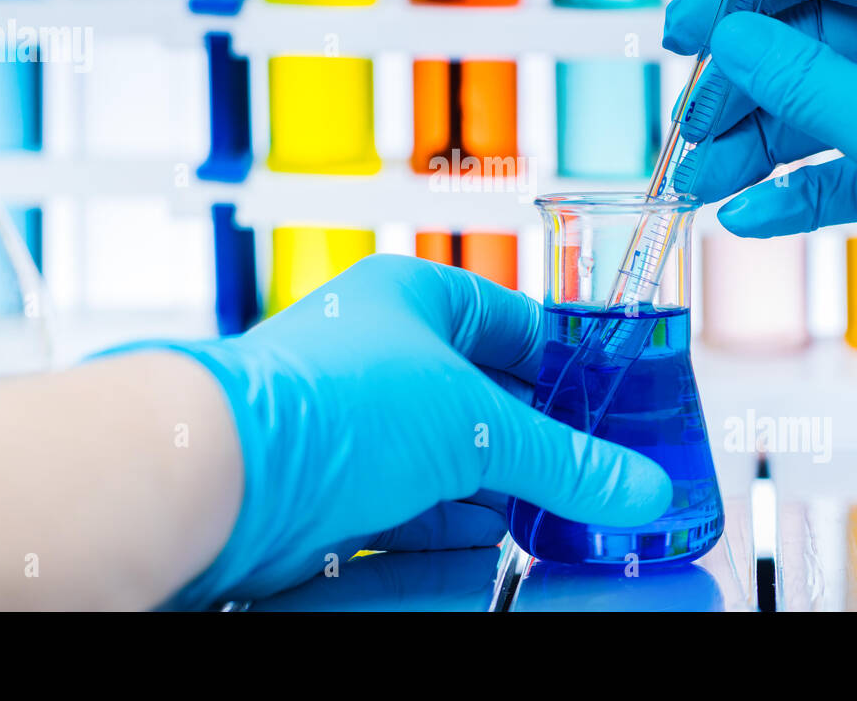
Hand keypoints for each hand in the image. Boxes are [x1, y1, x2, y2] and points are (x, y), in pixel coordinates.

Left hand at [127, 255, 671, 606]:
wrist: (220, 476)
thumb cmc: (329, 401)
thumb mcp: (475, 424)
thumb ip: (563, 462)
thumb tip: (635, 488)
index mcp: (413, 301)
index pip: (510, 323)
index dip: (564, 364)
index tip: (612, 405)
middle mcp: (381, 359)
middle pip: (482, 403)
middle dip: (538, 447)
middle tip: (596, 479)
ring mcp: (354, 432)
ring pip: (447, 467)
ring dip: (501, 500)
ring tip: (561, 526)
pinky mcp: (333, 498)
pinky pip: (410, 517)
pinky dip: (455, 538)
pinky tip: (495, 555)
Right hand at [663, 0, 856, 385]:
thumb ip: (802, 79)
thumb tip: (731, 37)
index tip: (681, 38)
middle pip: (810, 40)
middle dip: (741, 88)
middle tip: (686, 137)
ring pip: (823, 108)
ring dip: (757, 148)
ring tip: (697, 189)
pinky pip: (851, 166)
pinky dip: (799, 191)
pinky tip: (749, 220)